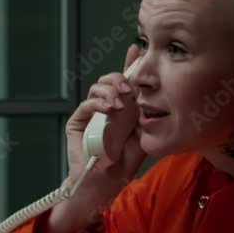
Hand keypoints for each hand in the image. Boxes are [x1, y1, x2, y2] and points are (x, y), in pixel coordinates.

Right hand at [64, 44, 145, 191]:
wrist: (107, 182)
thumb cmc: (125, 162)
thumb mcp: (143, 135)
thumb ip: (146, 115)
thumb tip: (155, 92)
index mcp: (123, 107)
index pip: (126, 82)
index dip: (130, 64)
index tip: (137, 50)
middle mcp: (106, 107)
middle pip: (110, 80)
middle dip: (119, 78)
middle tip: (129, 88)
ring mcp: (91, 114)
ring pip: (97, 88)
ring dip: (110, 91)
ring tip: (120, 103)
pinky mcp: (77, 122)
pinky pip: (86, 105)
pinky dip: (98, 102)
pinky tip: (109, 108)